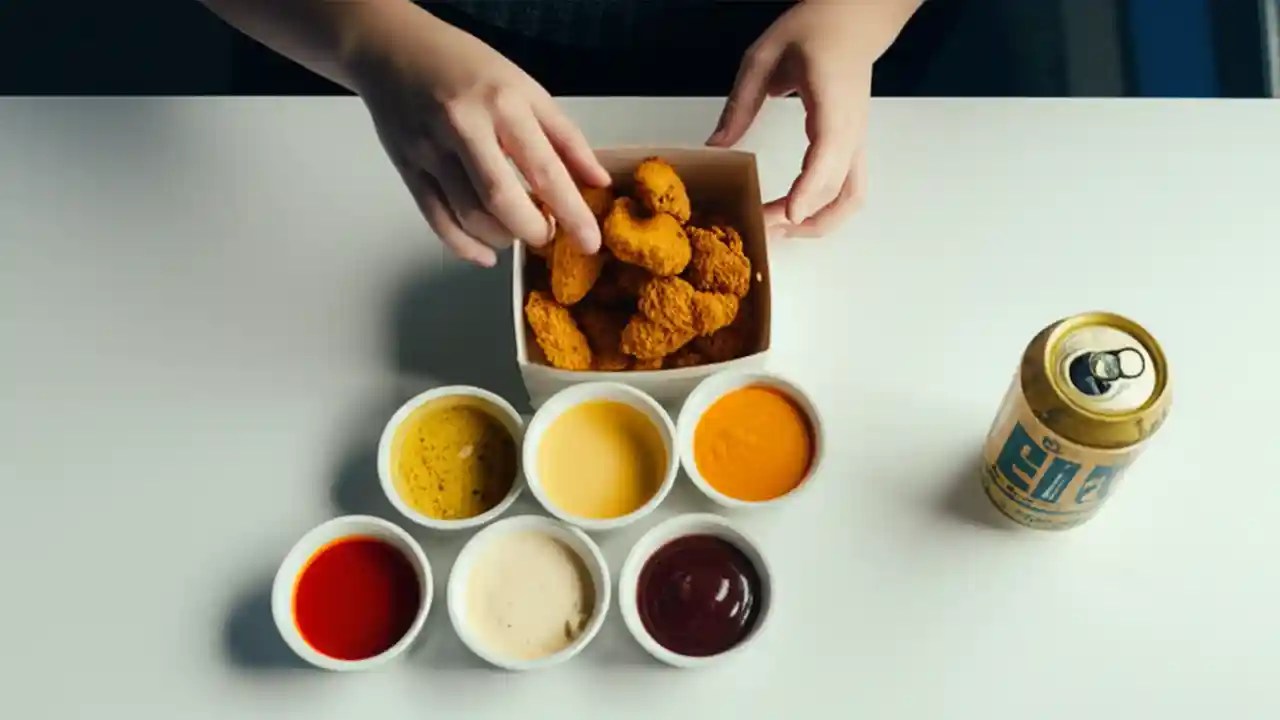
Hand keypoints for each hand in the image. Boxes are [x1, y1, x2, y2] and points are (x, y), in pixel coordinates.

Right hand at [347, 5, 608, 265]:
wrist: (393, 49)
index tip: (590, 243)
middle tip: (545, 233)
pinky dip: (465, 247)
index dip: (571, 213)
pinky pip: (437, 221)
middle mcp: (464, 127)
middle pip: (501, 201)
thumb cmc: (468, 68)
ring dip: (502, 238)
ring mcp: (430, 150)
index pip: (544, 170)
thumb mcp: (527, 89)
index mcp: (504, 104)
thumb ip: (565, 138)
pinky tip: (486, 253)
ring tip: (516, 232)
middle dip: (532, 231)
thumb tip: (598, 182)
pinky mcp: (407, 168)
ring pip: (469, 217)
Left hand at [708, 1, 917, 236]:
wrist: (854, 19)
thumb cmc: (812, 30)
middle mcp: (852, 129)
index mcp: (832, 103)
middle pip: (840, 189)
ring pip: (852, 196)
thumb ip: (740, 104)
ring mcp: (858, 140)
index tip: (787, 216)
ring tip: (781, 231)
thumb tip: (715, 148)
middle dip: (803, 217)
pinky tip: (796, 213)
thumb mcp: (763, 58)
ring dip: (821, 222)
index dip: (809, 189)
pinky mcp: (854, 145)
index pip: (828, 154)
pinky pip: (849, 188)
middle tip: (764, 228)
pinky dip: (826, 209)